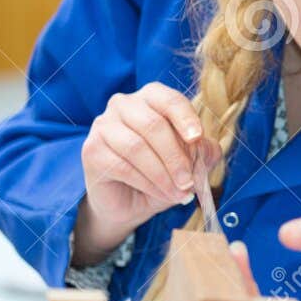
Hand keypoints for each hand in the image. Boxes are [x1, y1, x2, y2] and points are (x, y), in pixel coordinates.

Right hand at [76, 82, 221, 262]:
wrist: (128, 202)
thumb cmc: (161, 174)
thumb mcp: (190, 163)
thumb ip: (203, 152)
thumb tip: (209, 149)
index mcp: (151, 98)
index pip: (169, 99)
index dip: (185, 117)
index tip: (197, 138)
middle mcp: (123, 105)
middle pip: (153, 125)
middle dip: (176, 157)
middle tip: (190, 182)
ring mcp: (103, 125)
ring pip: (137, 147)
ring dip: (163, 174)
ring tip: (179, 193)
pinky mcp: (91, 150)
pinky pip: (122, 166)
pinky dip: (148, 183)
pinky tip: (161, 194)